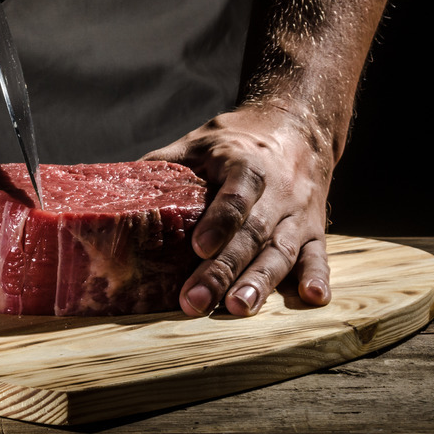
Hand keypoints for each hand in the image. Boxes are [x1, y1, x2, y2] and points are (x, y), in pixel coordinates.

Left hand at [143, 103, 333, 317]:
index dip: (218, 222)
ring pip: (282, 250)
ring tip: (239, 308)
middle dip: (224, 270)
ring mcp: (299, 213)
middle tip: (196, 300)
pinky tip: (313, 298)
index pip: (235, 195)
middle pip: (253, 233)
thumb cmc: (237, 139)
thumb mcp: (198, 142)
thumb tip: (114, 190)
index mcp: (246, 163)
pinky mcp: (314, 230)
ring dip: (261, 282)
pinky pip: (319, 255)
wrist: (297, 125)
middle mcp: (278, 190)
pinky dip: (318, 277)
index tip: (198, 248)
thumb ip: (162, 166)